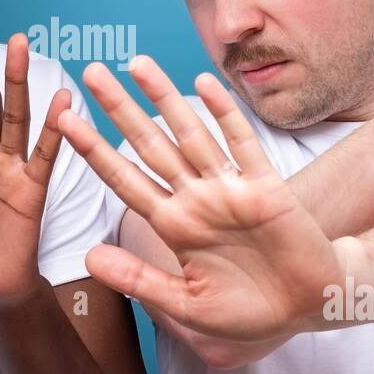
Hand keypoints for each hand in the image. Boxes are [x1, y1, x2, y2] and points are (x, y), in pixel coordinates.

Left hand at [58, 56, 344, 341]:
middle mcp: (196, 199)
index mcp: (173, 225)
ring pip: (190, 134)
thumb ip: (138, 279)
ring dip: (165, 98)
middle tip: (91, 71)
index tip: (63, 121)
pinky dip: (224, 114)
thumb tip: (88, 257)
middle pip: (149, 144)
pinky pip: (241, 144)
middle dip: (119, 109)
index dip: (93, 150)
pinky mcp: (266, 186)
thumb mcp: (186, 305)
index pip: (124, 179)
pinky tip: (204, 83)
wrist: (311, 307)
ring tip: (138, 63)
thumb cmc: (249, 311)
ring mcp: (229, 188)